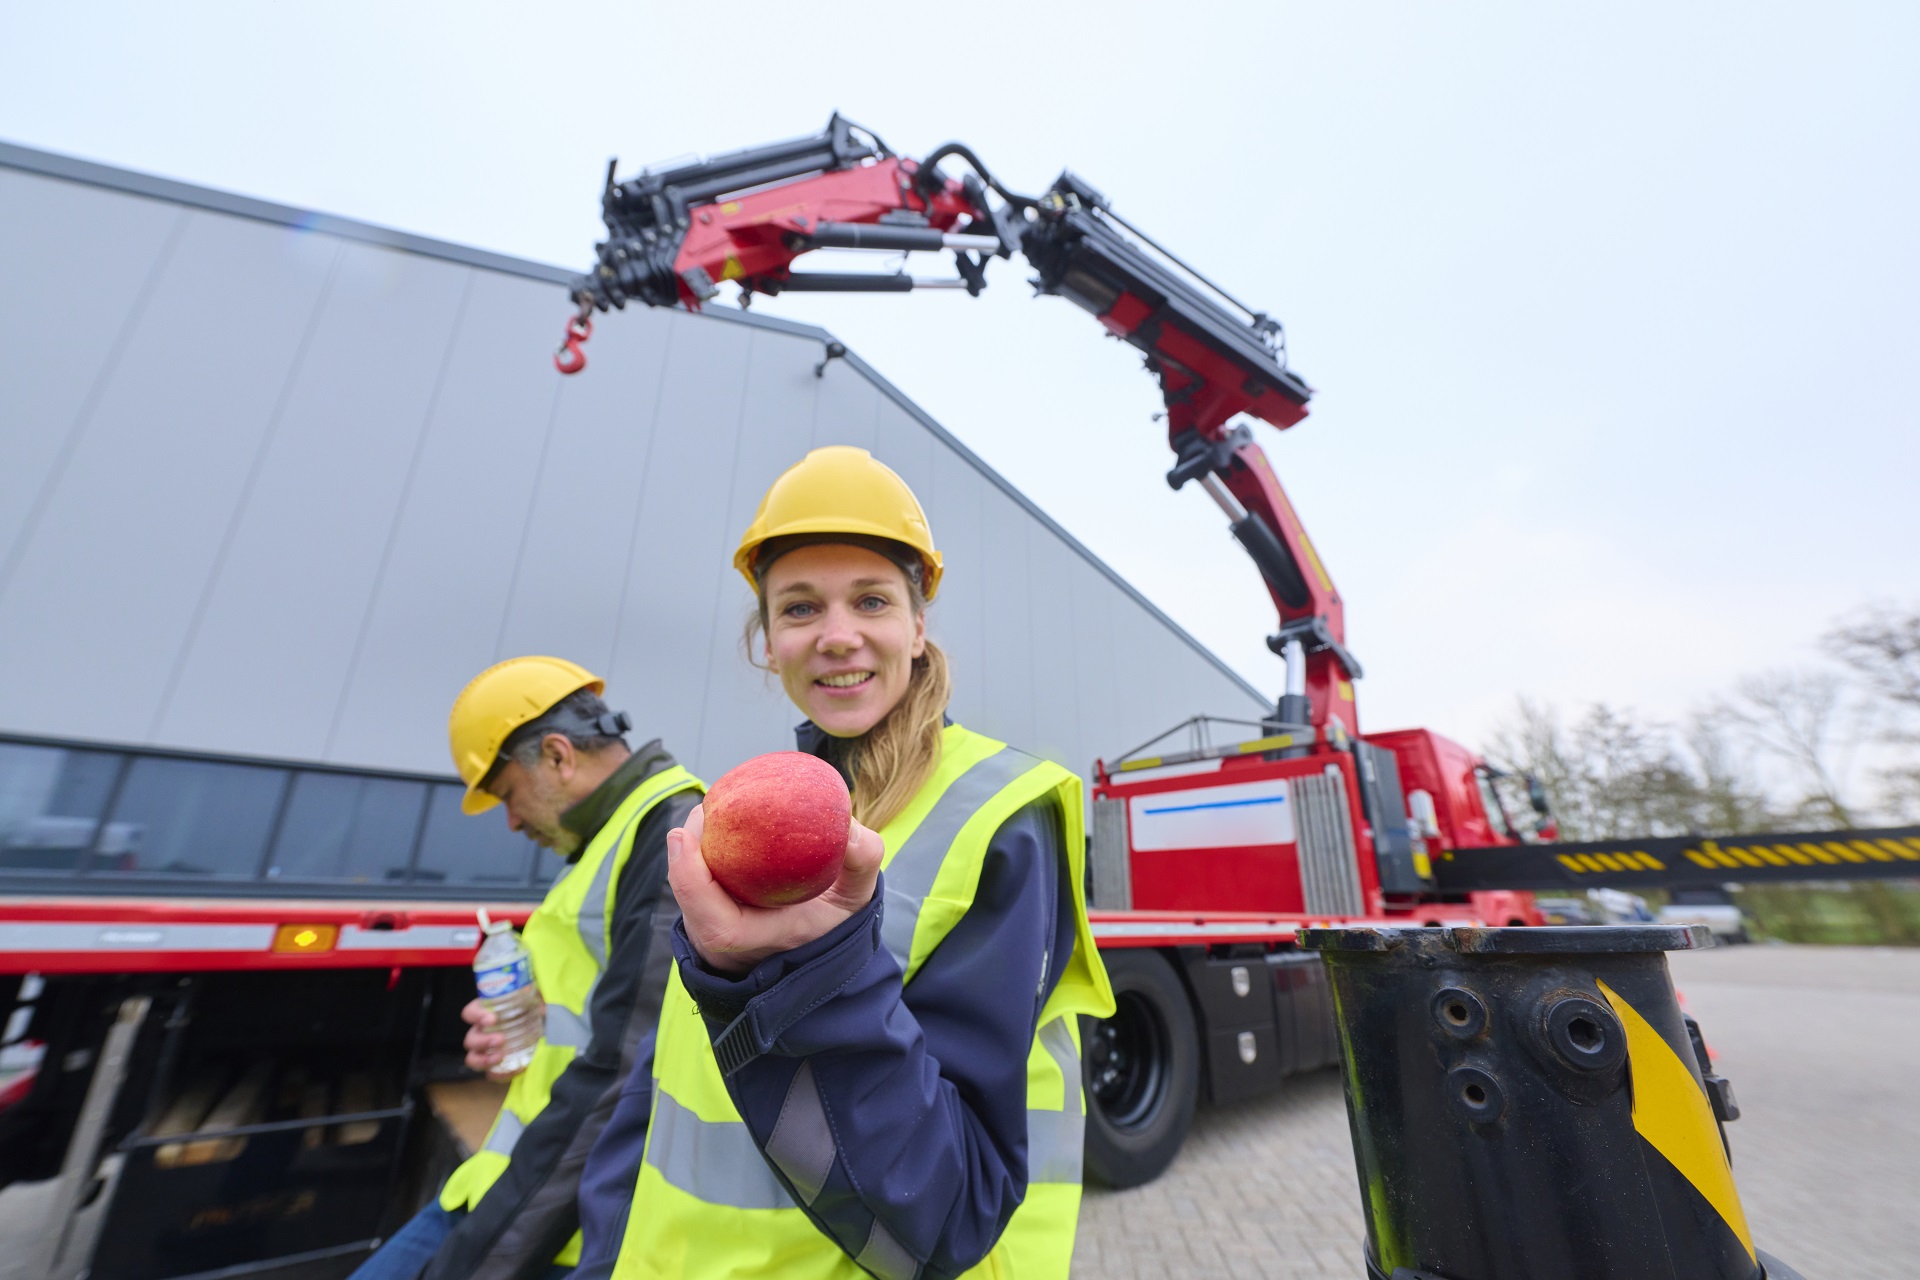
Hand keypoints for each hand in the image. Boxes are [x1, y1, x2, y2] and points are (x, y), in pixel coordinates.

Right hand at [461, 997, 536, 1080]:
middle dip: (483, 1040)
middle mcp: (483, 1032)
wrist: (544, 1033)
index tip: (491, 1018)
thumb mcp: (537, 1001)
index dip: (476, 1015)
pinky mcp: (497, 1066)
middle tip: (500, 1040)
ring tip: (500, 1057)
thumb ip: (538, 999)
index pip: (471, 1012)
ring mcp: (487, 1051)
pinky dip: (500, 1074)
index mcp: (487, 1012)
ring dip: (484, 1059)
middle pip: (470, 1038)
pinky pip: (491, 1074)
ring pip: (473, 1058)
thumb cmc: (534, 1012)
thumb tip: (543, 1007)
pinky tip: (515, 1070)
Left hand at [667, 802, 884, 974]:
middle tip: (706, 808)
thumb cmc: (833, 921)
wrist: (817, 945)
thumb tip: (851, 829)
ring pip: (688, 888)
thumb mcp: (857, 898)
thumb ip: (864, 862)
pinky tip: (714, 824)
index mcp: (755, 942)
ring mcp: (711, 929)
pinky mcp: (708, 915)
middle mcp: (725, 940)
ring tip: (710, 811)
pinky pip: (694, 884)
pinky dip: (699, 854)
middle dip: (687, 851)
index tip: (682, 834)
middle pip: (688, 895)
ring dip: (692, 849)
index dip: (688, 879)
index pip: (712, 923)